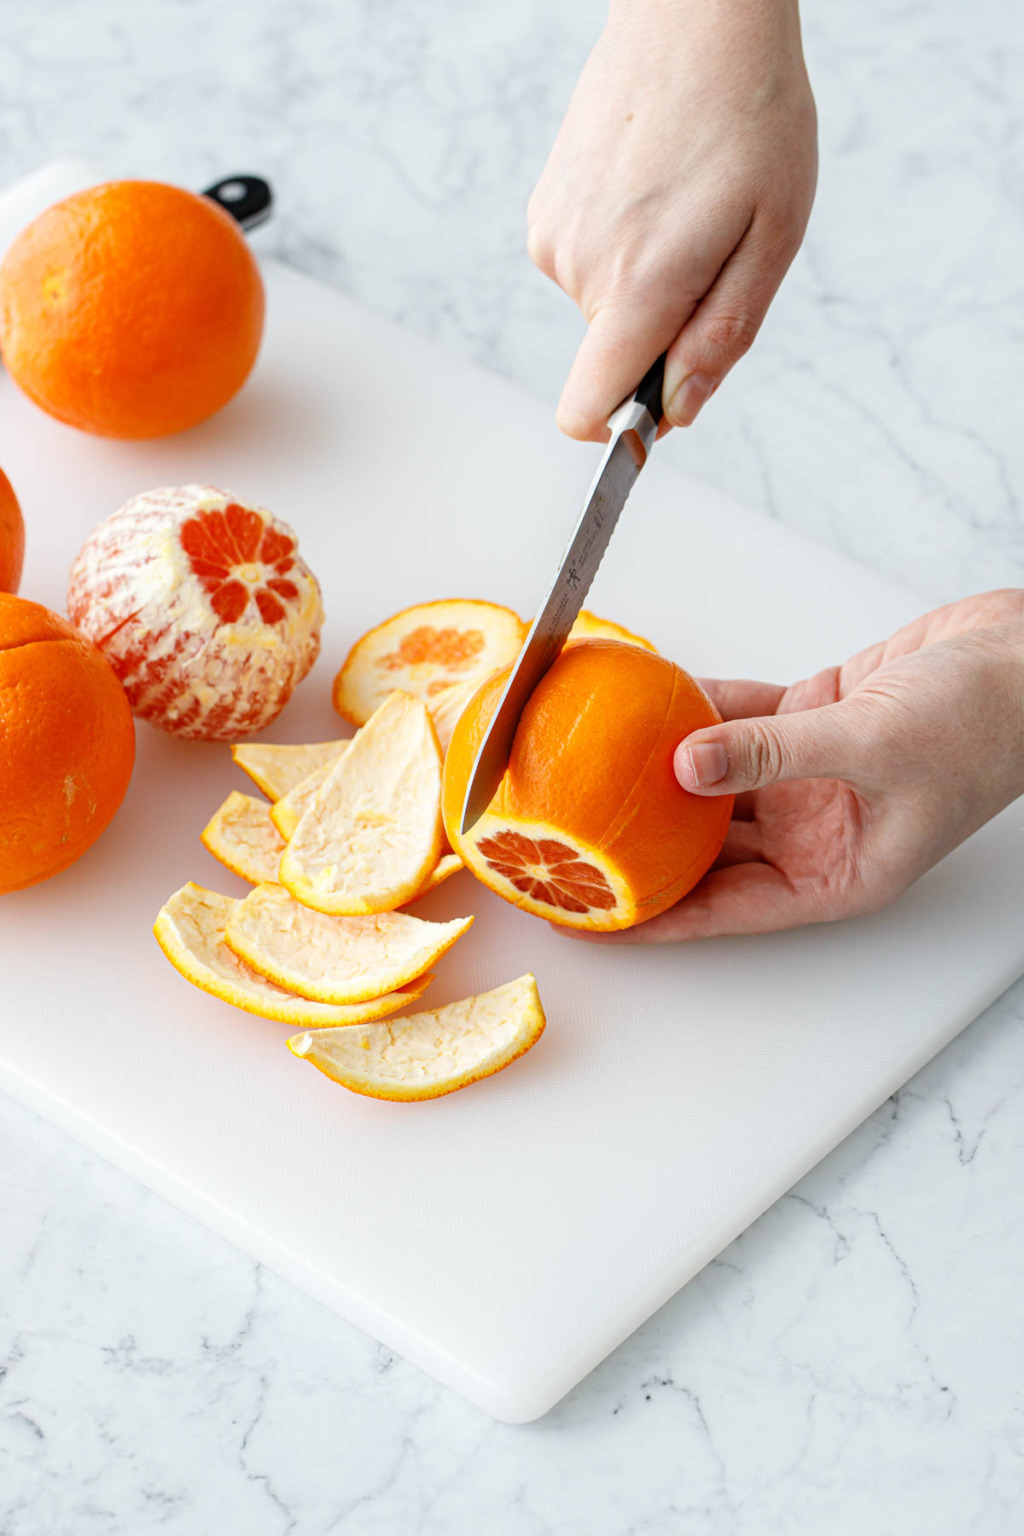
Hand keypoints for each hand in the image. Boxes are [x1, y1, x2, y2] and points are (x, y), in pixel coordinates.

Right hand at [527, 0, 816, 440]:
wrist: (695, 14)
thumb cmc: (749, 117)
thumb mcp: (772, 238)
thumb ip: (721, 338)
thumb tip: (677, 413)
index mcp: (638, 285)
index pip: (585, 410)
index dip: (620, 428)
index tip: (655, 411)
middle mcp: (579, 267)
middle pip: (612, 358)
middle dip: (661, 331)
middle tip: (711, 253)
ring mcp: (554, 235)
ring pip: (601, 309)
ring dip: (644, 282)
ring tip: (683, 207)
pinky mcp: (545, 208)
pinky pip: (586, 266)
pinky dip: (621, 248)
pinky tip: (651, 189)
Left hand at [576, 590, 1023, 941]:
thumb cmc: (985, 725)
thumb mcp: (871, 745)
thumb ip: (771, 755)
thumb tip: (683, 764)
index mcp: (838, 874)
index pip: (723, 910)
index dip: (652, 918)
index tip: (586, 920)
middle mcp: (816, 834)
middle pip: (704, 854)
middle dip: (636, 849)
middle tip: (561, 844)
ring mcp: (808, 778)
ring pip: (711, 784)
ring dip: (656, 773)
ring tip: (587, 771)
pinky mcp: (809, 722)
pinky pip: (735, 723)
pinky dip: (694, 713)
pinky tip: (647, 701)